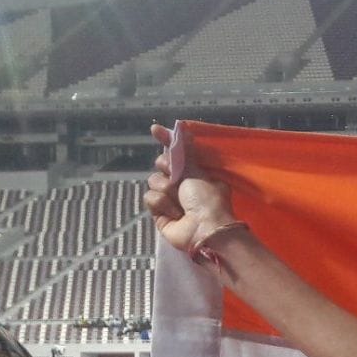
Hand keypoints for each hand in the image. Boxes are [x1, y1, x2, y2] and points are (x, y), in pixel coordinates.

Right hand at [143, 123, 234, 257]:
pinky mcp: (159, 213)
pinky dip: (161, 204)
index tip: (154, 130)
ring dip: (166, 190)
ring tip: (180, 202)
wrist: (204, 230)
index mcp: (195, 172)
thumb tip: (180, 126)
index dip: (166, 141)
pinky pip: (150, 198)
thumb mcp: (197, 170)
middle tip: (177, 178)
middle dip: (167, 169)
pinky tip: (174, 213)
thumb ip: (185, 150)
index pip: (176, 152)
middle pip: (161, 165)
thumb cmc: (206, 199)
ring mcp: (170, 198)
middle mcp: (182, 184)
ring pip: (153, 181)